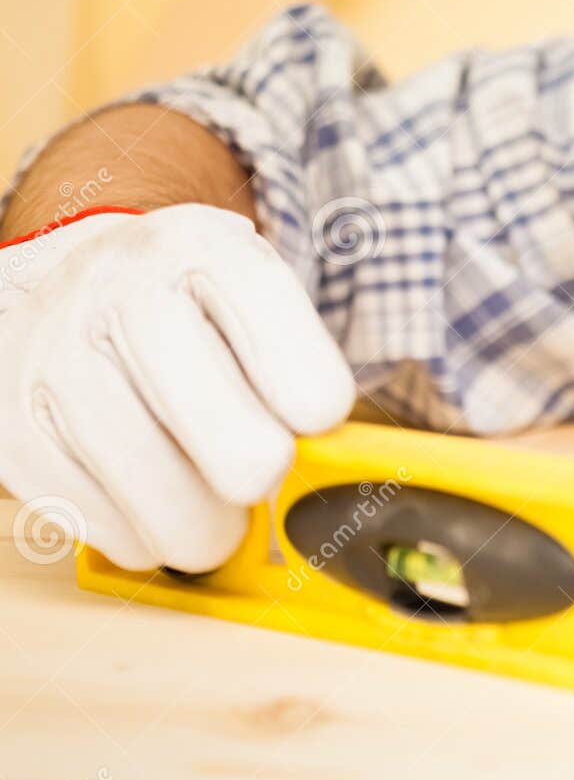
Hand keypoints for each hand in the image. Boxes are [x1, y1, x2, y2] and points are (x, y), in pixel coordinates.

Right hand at [0, 203, 355, 571]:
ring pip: (178, 510)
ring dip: (208, 521)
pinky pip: (112, 532)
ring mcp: (52, 359)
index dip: (320, 414)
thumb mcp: (261, 300)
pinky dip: (143, 530)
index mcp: (205, 248)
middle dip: (263, 474)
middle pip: (248, 458)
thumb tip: (335, 478)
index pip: (306, 377)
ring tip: (200, 480)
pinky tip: (141, 485)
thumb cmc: (193, 307)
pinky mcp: (8, 427)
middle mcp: (119, 292)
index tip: (312, 414)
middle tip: (252, 458)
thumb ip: (305, 375)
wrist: (68, 281)